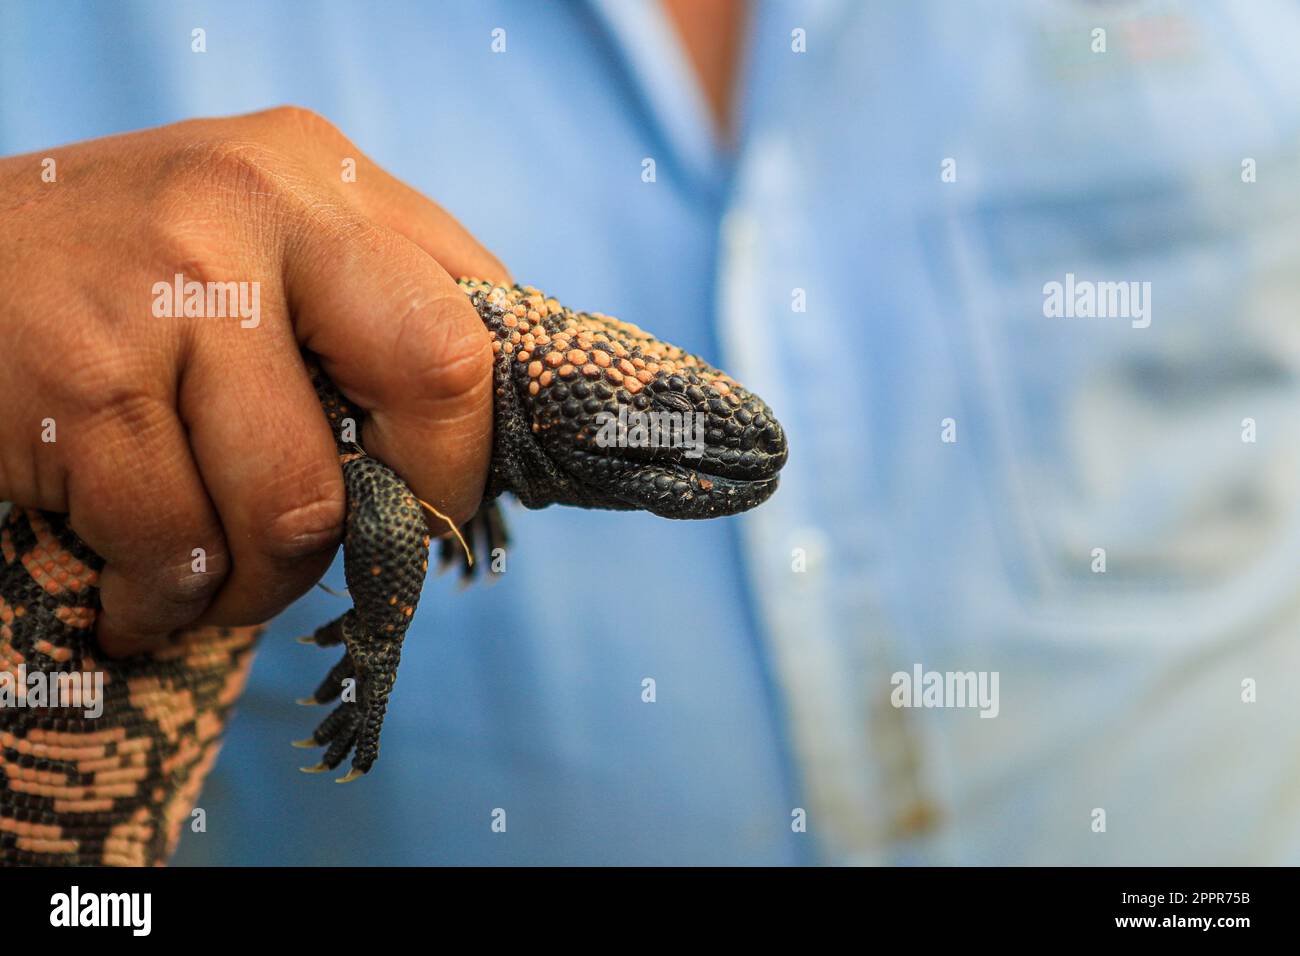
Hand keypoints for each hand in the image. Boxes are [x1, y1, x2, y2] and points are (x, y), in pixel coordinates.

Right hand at [0, 106, 508, 655]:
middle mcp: (255, 203)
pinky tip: (139, 591)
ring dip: (263, 582)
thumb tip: (475, 450)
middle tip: (354, 556)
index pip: (476, 317)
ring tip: (214, 581)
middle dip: (406, 507)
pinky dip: (166, 601)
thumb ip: (367, 309)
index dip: (472, 443)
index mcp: (321, 175)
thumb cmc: (125, 286)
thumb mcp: (255, 245)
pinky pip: (179, 545)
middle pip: (436, 377)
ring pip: (298, 501)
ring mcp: (166, 285)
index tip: (429, 505)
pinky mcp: (80, 375)